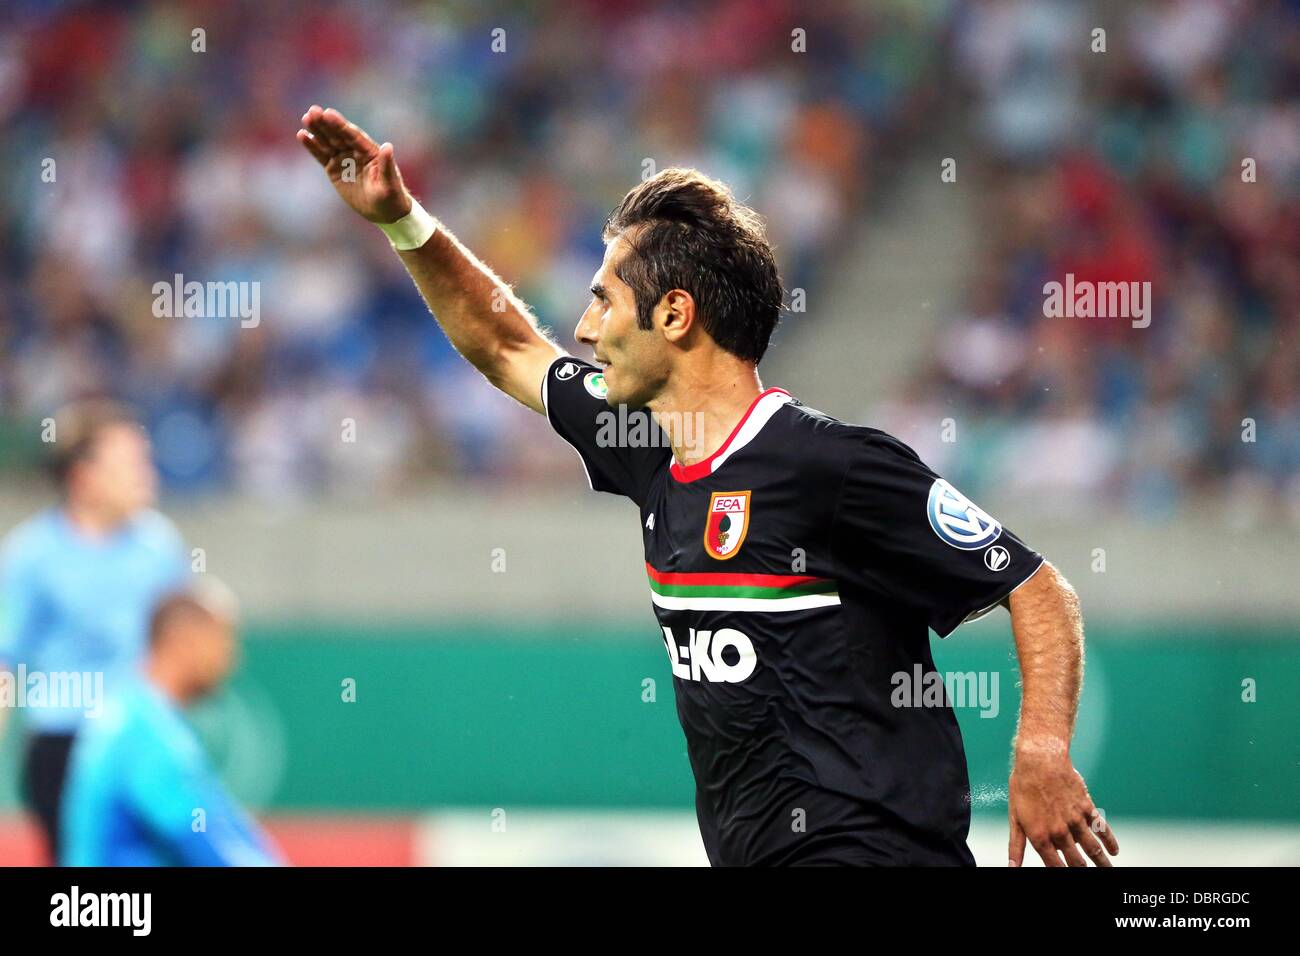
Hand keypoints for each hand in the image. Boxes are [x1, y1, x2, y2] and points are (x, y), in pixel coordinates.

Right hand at [296, 105, 412, 223]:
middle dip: (326, 123)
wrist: (384, 212)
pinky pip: (322, 156)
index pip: (353, 136)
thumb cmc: (392, 197)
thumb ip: (387, 166)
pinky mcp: (334, 169)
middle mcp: (356, 151)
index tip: (328, 113)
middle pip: (338, 135)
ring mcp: (344, 159)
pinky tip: (302, 135)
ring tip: (306, 118)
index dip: (341, 125)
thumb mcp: (390, 184)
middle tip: (313, 111)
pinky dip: (312, 146)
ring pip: (328, 142)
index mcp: (370, 152)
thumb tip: (387, 146)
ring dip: (317, 130)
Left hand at [1008, 745, 1118, 866]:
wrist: (1040, 760)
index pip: (1055, 866)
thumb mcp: (1014, 817)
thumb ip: (1015, 845)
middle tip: (1092, 877)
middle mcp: (1060, 831)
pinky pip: (1101, 828)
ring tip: (1108, 871)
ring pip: (1092, 849)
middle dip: (1083, 871)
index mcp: (1041, 836)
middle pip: (1076, 861)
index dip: (1062, 874)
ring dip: (1102, 863)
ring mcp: (1075, 820)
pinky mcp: (1086, 808)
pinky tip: (1114, 850)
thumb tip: (1013, 866)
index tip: (1068, 879)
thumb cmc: (1024, 785)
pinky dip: (1110, 841)